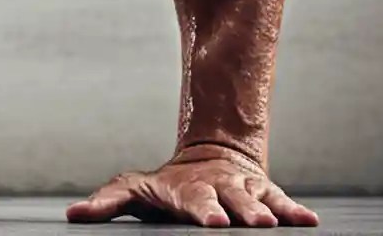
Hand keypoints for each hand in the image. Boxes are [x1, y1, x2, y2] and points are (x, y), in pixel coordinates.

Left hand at [66, 144, 319, 227]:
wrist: (208, 157)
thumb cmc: (166, 186)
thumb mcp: (133, 190)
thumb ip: (106, 203)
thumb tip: (73, 215)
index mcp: (187, 192)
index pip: (195, 203)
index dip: (205, 212)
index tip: (213, 222)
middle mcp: (218, 189)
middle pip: (231, 202)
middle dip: (242, 214)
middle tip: (255, 225)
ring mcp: (243, 190)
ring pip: (259, 200)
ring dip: (271, 212)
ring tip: (281, 224)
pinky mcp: (264, 193)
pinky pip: (282, 200)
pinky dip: (295, 210)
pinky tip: (309, 222)